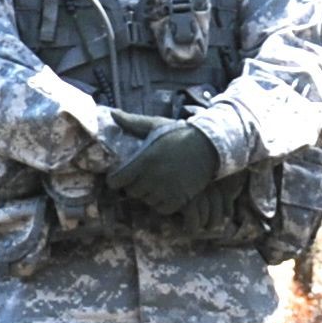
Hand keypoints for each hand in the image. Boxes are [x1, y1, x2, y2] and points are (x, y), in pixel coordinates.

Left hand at [105, 118, 225, 215]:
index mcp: (144, 160)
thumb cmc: (180, 134)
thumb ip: (132, 122)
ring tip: (156, 183)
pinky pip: (162, 209)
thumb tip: (112, 113)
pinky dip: (162, 203)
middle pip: (132, 192)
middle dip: (134, 185)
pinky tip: (166, 192)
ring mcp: (166, 190)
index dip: (117, 179)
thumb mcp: (155, 125)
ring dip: (149, 194)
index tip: (121, 176)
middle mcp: (153, 178)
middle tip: (143, 177)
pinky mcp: (179, 200)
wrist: (209, 146)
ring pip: (147, 201)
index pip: (117, 181)